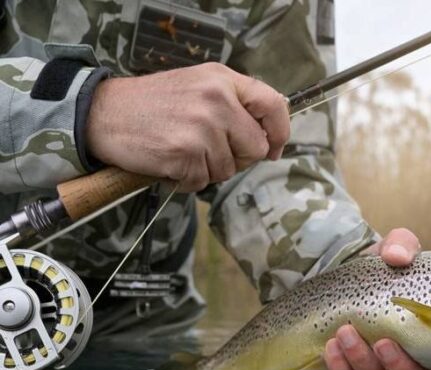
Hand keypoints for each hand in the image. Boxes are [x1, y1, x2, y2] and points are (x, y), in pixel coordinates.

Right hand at [85, 62, 289, 191]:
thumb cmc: (154, 105)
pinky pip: (203, 182)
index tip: (273, 148)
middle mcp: (217, 100)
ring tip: (181, 150)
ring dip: (207, 170)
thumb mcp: (199, 87)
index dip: (280, 132)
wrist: (104, 113)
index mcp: (223, 80)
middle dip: (237, 158)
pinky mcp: (186, 152)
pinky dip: (186, 180)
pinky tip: (169, 162)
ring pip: (229, 169)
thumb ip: (234, 105)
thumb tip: (268, 139)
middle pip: (256, 147)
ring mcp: (202, 127)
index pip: (273, 105)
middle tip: (206, 149)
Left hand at [323, 228, 430, 369]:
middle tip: (382, 341)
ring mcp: (385, 368)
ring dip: (364, 363)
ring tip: (345, 332)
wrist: (349, 276)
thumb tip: (397, 257)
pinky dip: (341, 368)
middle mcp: (416, 357)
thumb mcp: (396, 248)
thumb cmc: (385, 267)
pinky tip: (332, 346)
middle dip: (400, 366)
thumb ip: (401, 246)